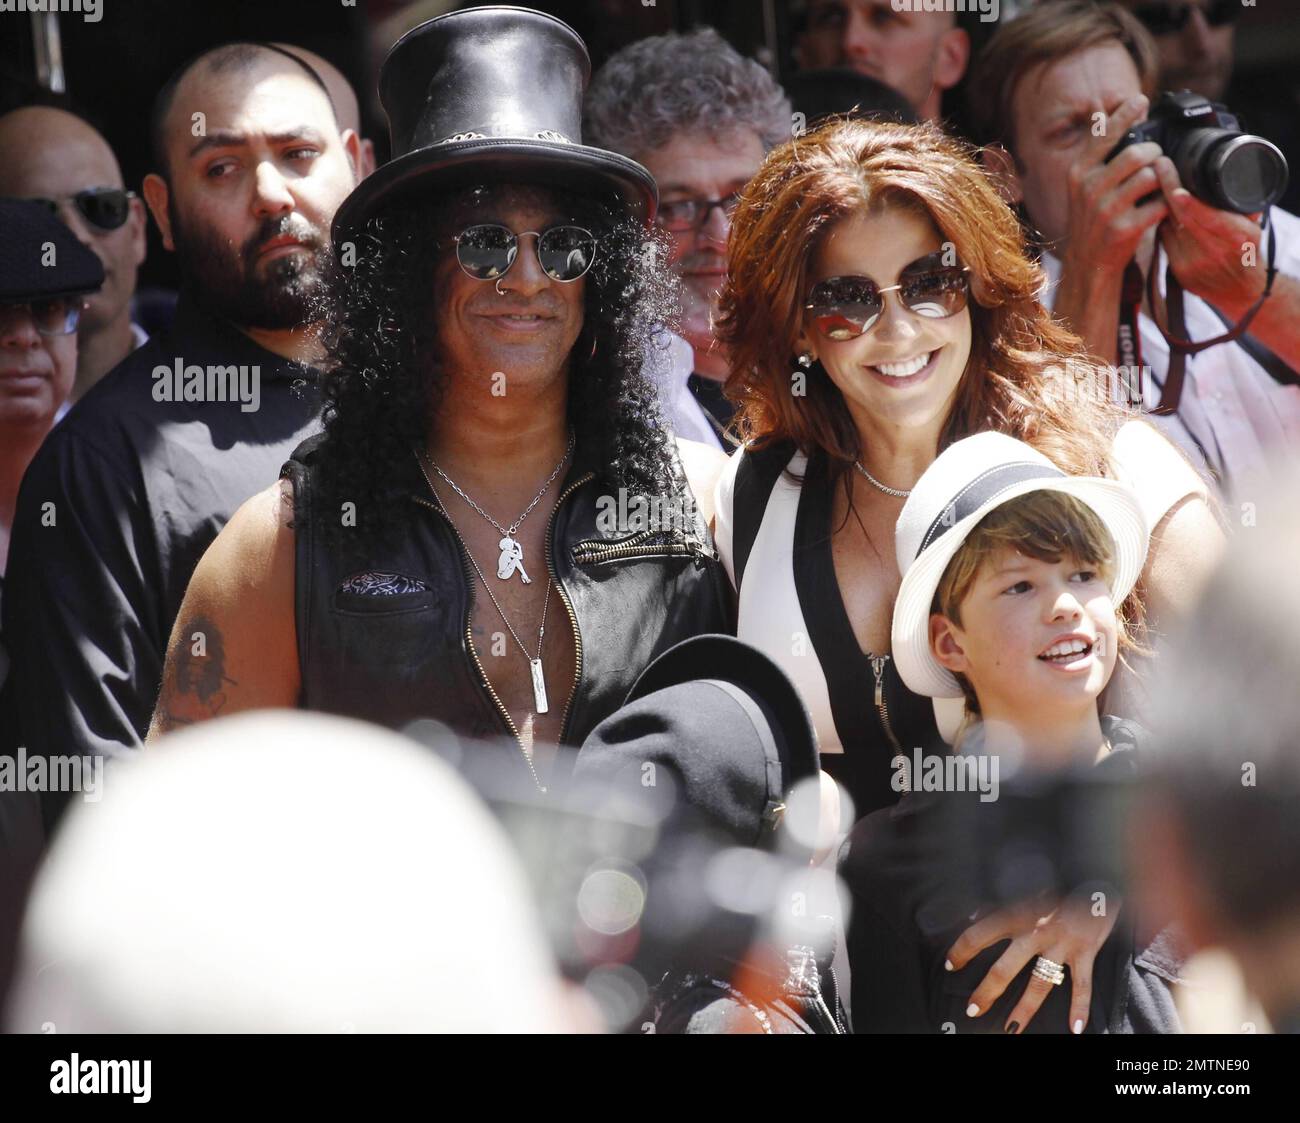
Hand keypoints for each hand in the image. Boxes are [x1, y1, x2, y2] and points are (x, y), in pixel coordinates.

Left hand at [946, 893, 1119, 1033]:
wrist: (1095, 878)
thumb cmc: (1055, 884)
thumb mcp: (1023, 888)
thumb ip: (996, 904)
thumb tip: (970, 915)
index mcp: (1015, 914)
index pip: (978, 935)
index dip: (961, 951)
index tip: (950, 964)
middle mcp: (1034, 932)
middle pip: (1004, 969)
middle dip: (987, 992)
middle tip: (973, 1009)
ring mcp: (1060, 945)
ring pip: (1039, 984)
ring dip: (1023, 1009)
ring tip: (1009, 1029)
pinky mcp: (1084, 953)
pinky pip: (1082, 985)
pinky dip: (1080, 1008)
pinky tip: (1074, 1029)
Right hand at [1060, 95, 1171, 277]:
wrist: (1087, 265)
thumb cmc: (1093, 218)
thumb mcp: (1084, 184)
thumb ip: (1097, 151)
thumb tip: (1104, 109)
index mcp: (1079, 172)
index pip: (1105, 134)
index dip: (1125, 114)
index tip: (1141, 100)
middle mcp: (1088, 189)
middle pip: (1136, 154)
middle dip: (1154, 153)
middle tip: (1156, 160)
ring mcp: (1105, 210)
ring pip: (1149, 176)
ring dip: (1162, 178)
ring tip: (1159, 185)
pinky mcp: (1123, 230)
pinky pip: (1159, 204)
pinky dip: (1166, 203)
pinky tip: (1161, 207)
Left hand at [1149, 157, 1266, 316]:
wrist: (1240, 292)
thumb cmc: (1246, 253)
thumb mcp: (1252, 229)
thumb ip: (1240, 208)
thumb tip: (1226, 181)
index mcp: (1238, 238)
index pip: (1211, 219)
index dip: (1192, 204)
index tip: (1177, 188)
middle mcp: (1214, 252)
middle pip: (1183, 218)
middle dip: (1168, 189)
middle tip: (1159, 166)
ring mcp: (1192, 264)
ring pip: (1169, 228)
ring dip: (1162, 205)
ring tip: (1159, 183)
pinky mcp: (1176, 271)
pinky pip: (1164, 241)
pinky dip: (1162, 225)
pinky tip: (1161, 213)